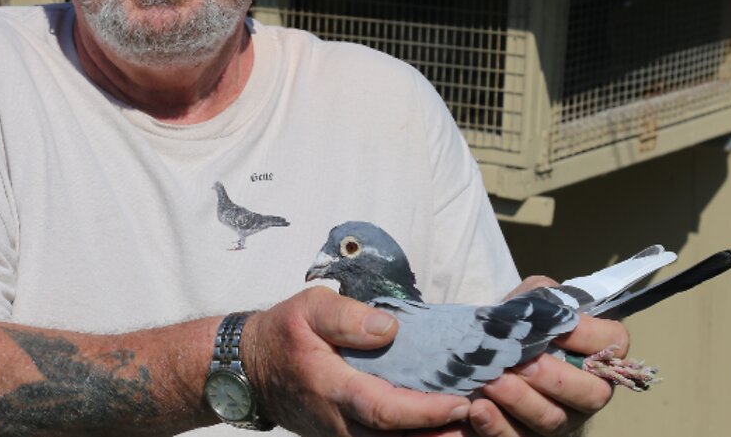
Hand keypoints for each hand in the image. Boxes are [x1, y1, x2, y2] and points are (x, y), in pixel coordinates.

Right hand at [244, 286, 471, 436]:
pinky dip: (413, 436)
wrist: (249, 370)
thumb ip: (346, 316)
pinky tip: (443, 427)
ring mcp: (342, 435)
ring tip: (472, 427)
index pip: (384, 410)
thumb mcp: (308, 307)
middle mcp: (340, 421)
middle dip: (440, 436)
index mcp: (333, 387)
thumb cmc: (283, 333)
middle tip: (480, 420)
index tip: (461, 401)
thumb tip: (389, 328)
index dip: (425, 411)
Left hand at [464, 276, 627, 435]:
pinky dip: (496, 426)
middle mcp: (585, 394)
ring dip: (521, 401)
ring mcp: (560, 419)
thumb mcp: (531, 301)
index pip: (613, 344)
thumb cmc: (517, 326)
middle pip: (590, 394)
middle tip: (520, 363)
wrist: (481, 351)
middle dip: (554, 378)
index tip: (558, 329)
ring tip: (492, 381)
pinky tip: (477, 409)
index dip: (590, 336)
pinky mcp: (527, 435)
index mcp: (595, 355)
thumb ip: (543, 298)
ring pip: (552, 420)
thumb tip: (546, 310)